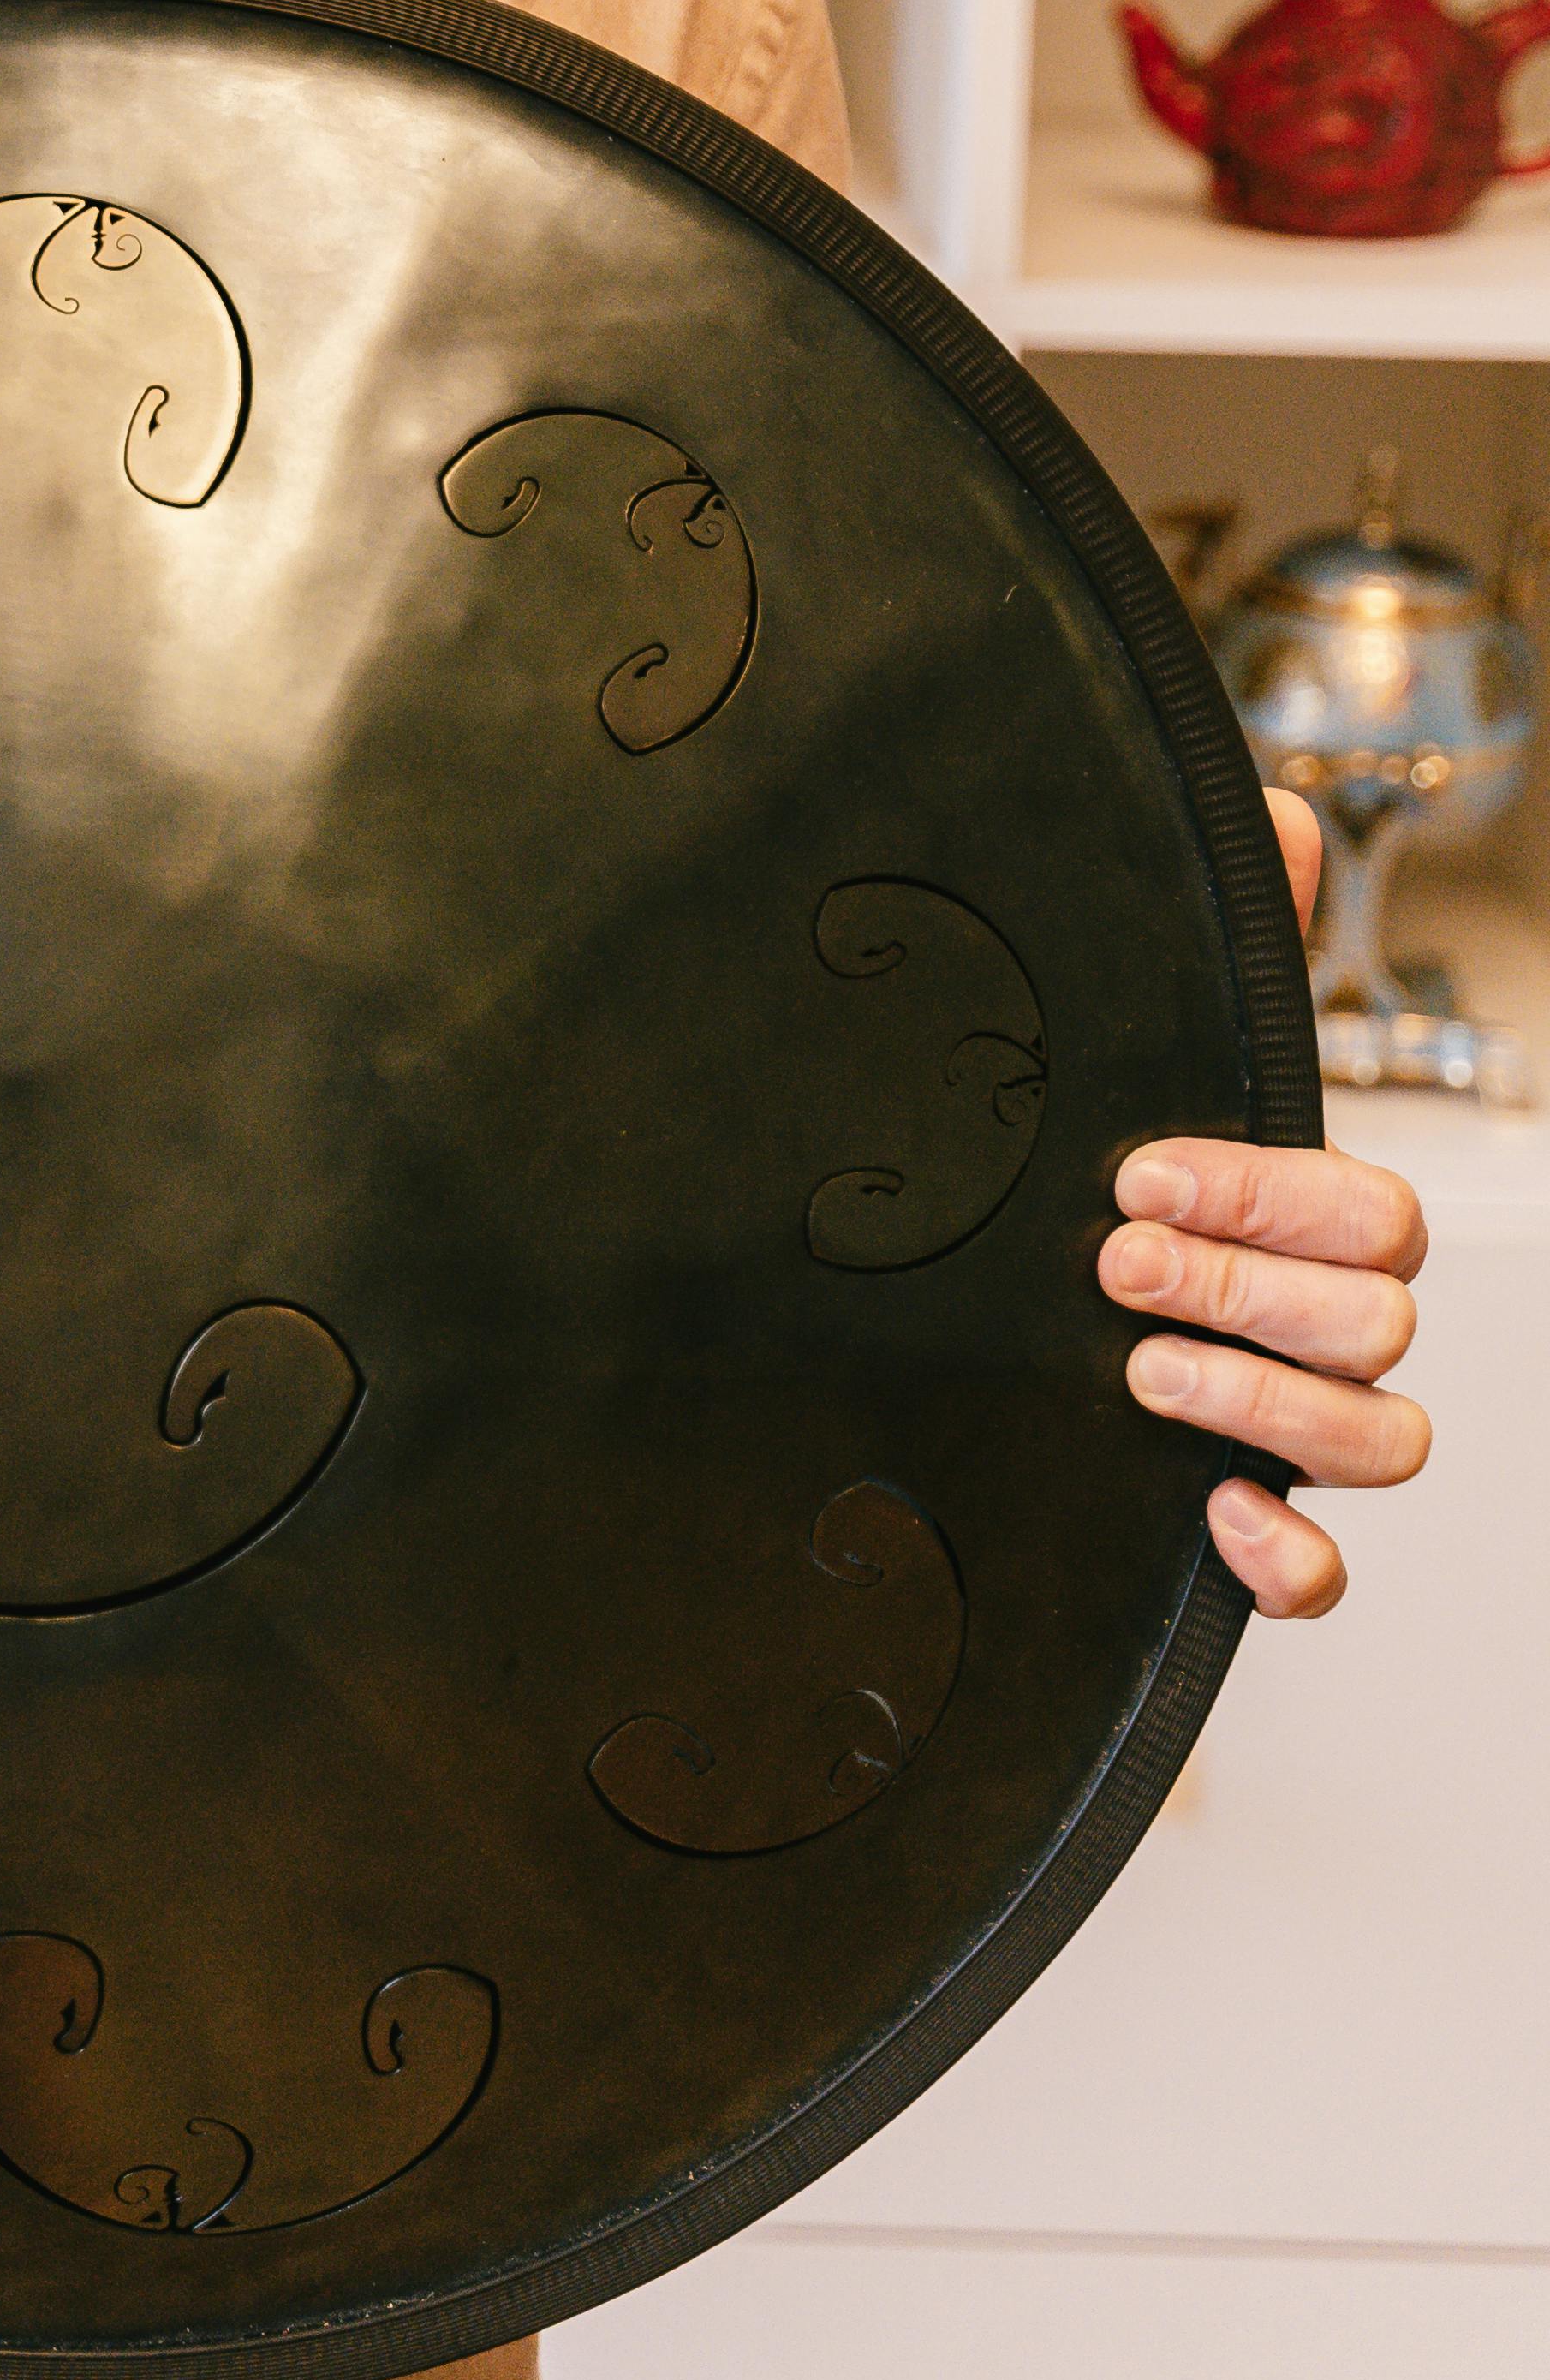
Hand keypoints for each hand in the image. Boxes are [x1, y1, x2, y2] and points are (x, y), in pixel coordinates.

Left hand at [1100, 785, 1430, 1619]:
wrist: (1001, 1295)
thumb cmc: (1108, 1171)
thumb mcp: (1154, 1055)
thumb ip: (1238, 939)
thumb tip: (1275, 810)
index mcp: (1309, 1216)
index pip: (1370, 1210)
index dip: (1268, 1194)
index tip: (1140, 1173)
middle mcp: (1321, 1322)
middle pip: (1377, 1319)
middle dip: (1248, 1287)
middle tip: (1117, 1262)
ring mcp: (1294, 1423)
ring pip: (1379, 1436)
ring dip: (1268, 1403)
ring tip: (1144, 1370)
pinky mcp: (1247, 1516)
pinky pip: (1323, 1569)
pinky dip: (1289, 1555)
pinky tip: (1214, 1513)